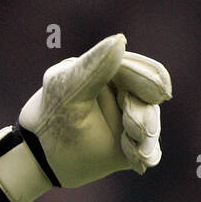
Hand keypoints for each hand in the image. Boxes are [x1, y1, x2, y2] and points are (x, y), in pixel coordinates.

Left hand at [0, 34, 172, 201]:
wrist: (40, 159)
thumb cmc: (50, 118)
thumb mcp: (67, 92)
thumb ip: (92, 69)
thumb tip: (119, 40)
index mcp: (110, 73)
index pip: (139, 71)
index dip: (149, 80)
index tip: (161, 92)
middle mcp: (124, 94)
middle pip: (148, 100)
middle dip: (143, 115)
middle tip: (137, 130)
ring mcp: (129, 120)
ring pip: (151, 124)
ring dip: (144, 137)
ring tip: (136, 151)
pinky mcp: (130, 147)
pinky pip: (148, 150)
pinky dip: (145, 154)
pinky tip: (140, 161)